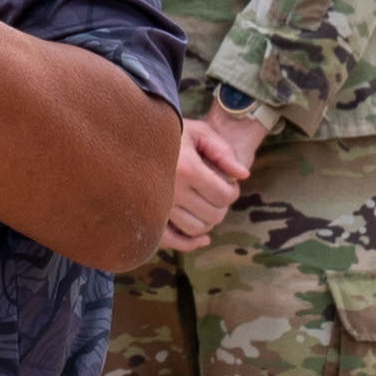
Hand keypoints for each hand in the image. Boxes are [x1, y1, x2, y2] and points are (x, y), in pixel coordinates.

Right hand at [160, 105, 267, 251]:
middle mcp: (171, 191)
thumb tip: (243, 175)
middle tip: (216, 193)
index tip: (228, 182)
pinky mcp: (147, 216)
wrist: (132, 135)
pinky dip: (189, 243)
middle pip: (213, 215)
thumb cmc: (170, 132)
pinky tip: (201, 238)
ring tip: (204, 205)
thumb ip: (223, 151)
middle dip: (221, 206)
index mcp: (186, 168)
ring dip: (207, 221)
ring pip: (196, 229)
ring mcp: (157, 206)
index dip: (233, 191)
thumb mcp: (199, 132)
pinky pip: (171, 241)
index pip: (224, 195)